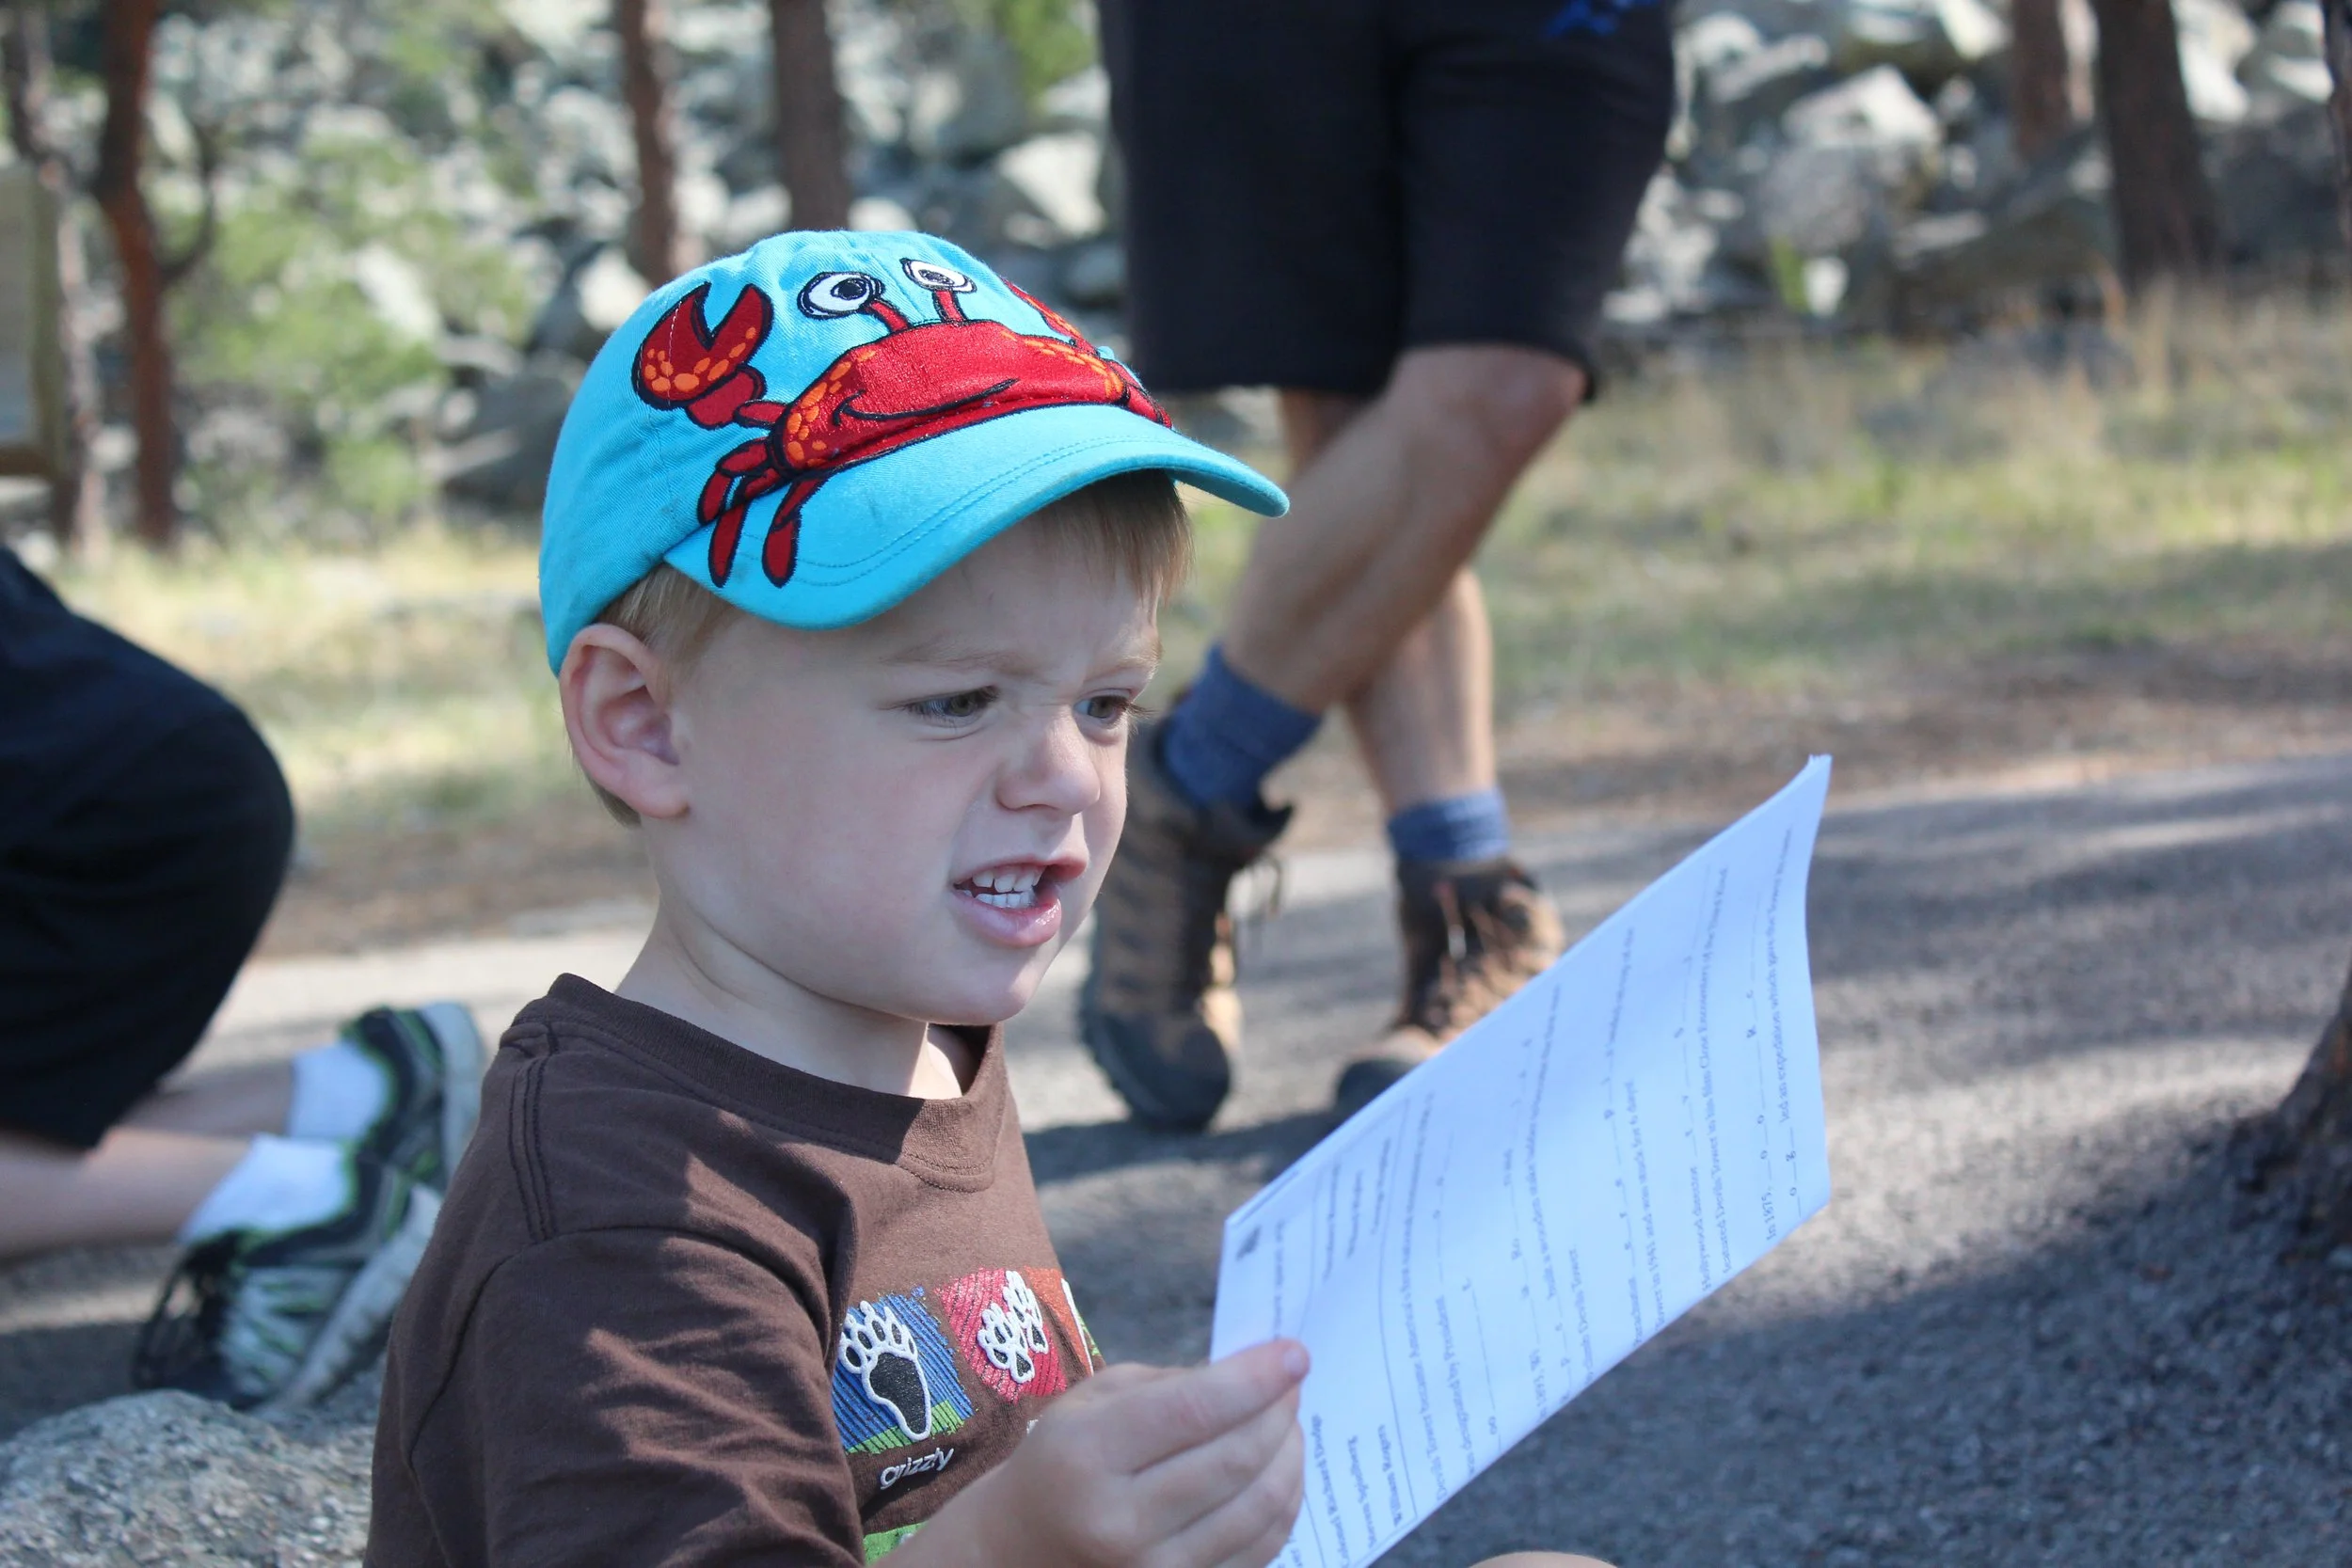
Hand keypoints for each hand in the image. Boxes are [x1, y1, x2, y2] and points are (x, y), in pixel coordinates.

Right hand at [900, 1338, 1308, 1567]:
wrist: (1020, 1551)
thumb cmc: (1064, 1461)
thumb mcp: (1093, 1403)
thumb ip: (1173, 1385)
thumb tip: (1261, 1377)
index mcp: (1087, 1455)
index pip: (1193, 1410)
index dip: (1255, 1378)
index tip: (1295, 1353)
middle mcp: (1118, 1522)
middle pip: (1236, 1458)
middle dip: (1279, 1410)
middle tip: (1292, 1381)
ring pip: (1261, 1506)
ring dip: (1290, 1453)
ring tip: (1287, 1422)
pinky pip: (1263, 1547)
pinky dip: (1283, 1501)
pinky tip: (1278, 1469)